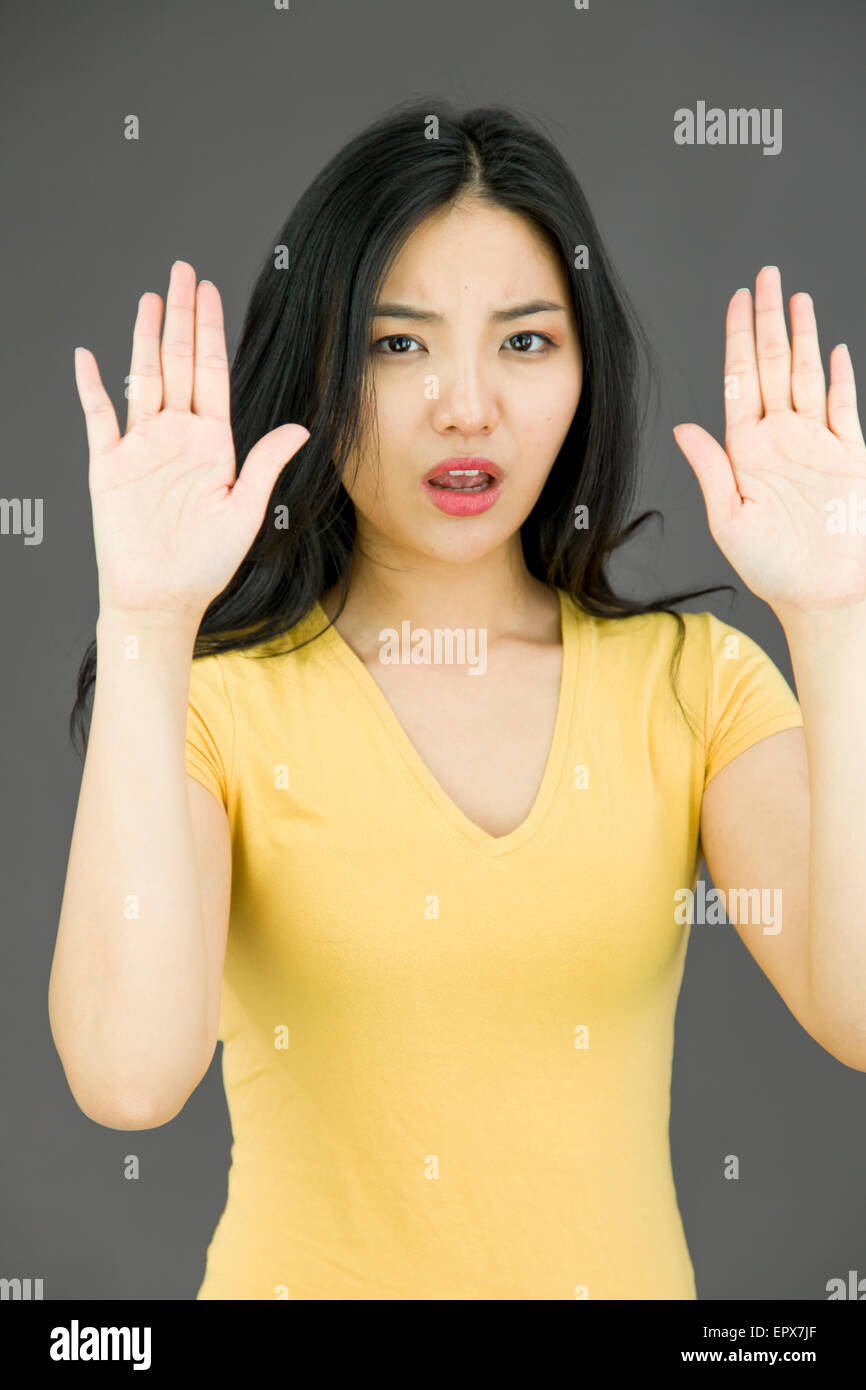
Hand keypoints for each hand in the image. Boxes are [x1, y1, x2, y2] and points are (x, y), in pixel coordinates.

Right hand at [74, 260, 308, 620]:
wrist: (161, 599)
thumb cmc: (206, 565)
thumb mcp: (246, 511)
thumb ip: (266, 464)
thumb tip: (301, 427)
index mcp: (213, 444)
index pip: (211, 374)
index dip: (210, 331)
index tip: (210, 292)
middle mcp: (177, 438)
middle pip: (178, 364)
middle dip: (181, 317)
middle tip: (182, 272)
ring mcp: (141, 448)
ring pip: (142, 378)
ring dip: (145, 338)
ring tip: (150, 299)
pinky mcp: (109, 465)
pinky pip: (98, 417)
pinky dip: (91, 387)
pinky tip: (88, 356)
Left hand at [672, 266, 865, 620]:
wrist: (822, 594)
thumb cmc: (771, 567)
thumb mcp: (729, 520)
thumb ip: (711, 470)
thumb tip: (683, 428)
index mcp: (746, 450)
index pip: (740, 381)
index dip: (738, 339)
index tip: (736, 301)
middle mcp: (780, 438)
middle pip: (774, 365)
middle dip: (768, 320)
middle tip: (765, 276)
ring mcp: (816, 443)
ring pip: (808, 376)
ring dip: (802, 335)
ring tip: (796, 297)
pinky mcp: (849, 455)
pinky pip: (845, 406)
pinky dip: (840, 375)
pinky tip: (831, 347)